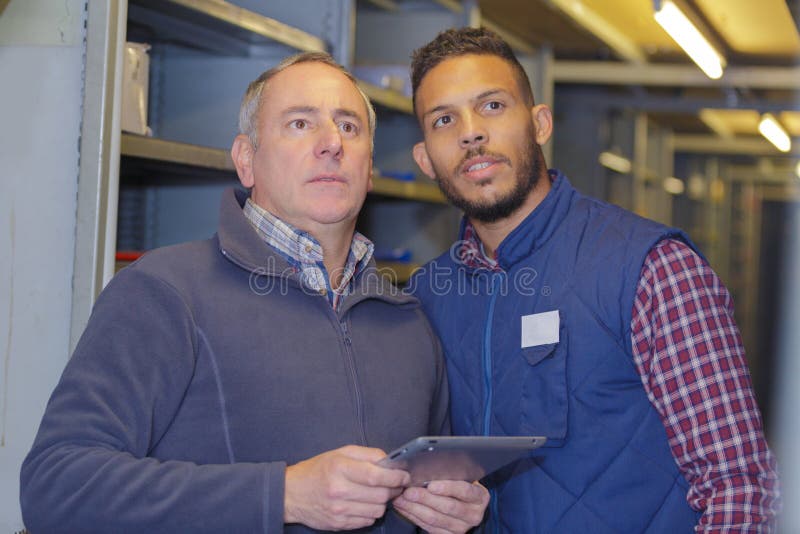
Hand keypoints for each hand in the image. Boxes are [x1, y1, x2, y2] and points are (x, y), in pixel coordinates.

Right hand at [284, 445, 410, 530]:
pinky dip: (371, 512)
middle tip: (395, 484)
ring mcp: (339, 510)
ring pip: (377, 510)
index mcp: (340, 468)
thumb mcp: (340, 453)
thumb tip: (390, 461)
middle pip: (381, 495)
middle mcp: (339, 490)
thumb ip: (367, 454)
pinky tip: (365, 503)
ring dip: (383, 502)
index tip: (404, 475)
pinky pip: (367, 521)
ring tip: (378, 494)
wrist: (291, 494)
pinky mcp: (339, 524)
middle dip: (394, 489)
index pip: (376, 476)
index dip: (396, 477)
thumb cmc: (317, 470)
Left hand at [392, 480, 488, 533]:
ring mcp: (462, 528)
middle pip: (447, 506)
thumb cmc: (460, 486)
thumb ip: (451, 474)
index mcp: (479, 497)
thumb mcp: (462, 478)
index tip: (431, 485)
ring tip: (401, 498)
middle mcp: (473, 514)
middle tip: (408, 491)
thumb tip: (427, 467)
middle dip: (424, 498)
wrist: (466, 506)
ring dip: (414, 508)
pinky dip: (414, 516)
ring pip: (435, 518)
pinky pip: (428, 527)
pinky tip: (404, 508)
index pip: (464, 491)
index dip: (447, 488)